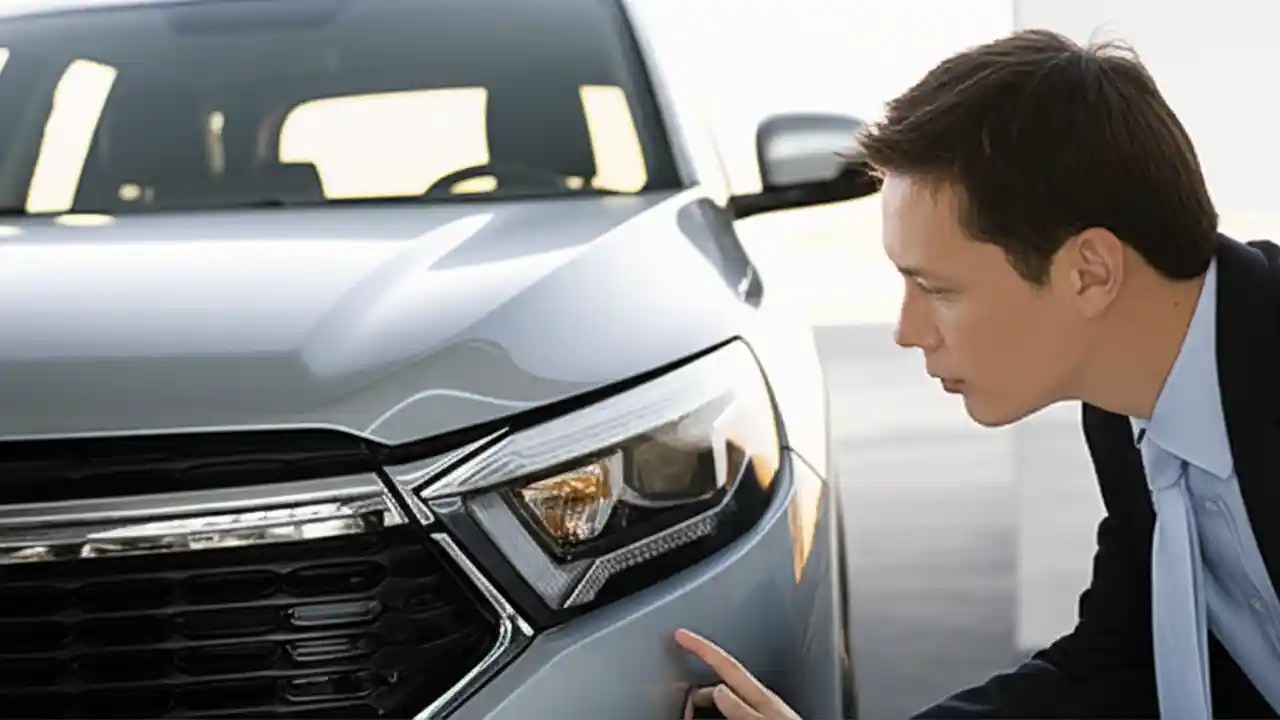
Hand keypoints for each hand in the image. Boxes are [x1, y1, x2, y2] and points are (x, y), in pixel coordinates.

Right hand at [675, 628, 802, 719]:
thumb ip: (742, 707)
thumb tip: (719, 691)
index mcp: (760, 694)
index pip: (725, 662)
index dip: (701, 646)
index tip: (681, 634)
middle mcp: (760, 699)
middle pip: (718, 685)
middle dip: (696, 692)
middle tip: (683, 704)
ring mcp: (760, 710)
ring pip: (723, 702)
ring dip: (705, 706)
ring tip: (695, 716)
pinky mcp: (760, 718)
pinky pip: (732, 712)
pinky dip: (717, 715)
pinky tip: (713, 719)